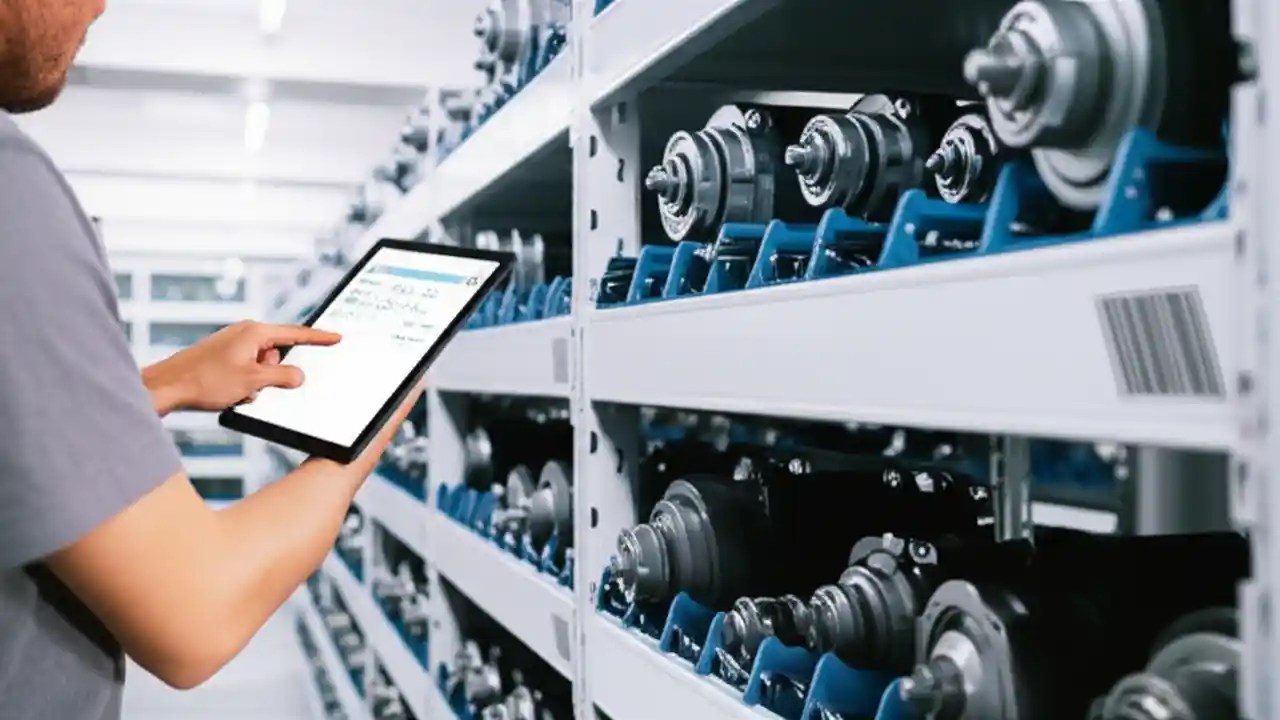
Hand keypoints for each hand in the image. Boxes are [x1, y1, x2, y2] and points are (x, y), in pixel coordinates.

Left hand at [142, 320, 340, 413]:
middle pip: (277, 353)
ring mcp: (232, 344)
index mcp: (254, 333)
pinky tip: (230, 392)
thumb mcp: (253, 381)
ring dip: (258, 381)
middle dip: (275, 373)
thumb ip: (282, 376)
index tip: (335, 337)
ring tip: (239, 392)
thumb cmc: (205, 380)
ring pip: (262, 365)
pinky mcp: (223, 356)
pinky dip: (246, 382)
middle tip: (259, 387)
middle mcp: (244, 333)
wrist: (168, 386)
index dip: (318, 338)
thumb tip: (298, 375)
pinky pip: (247, 369)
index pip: (295, 334)